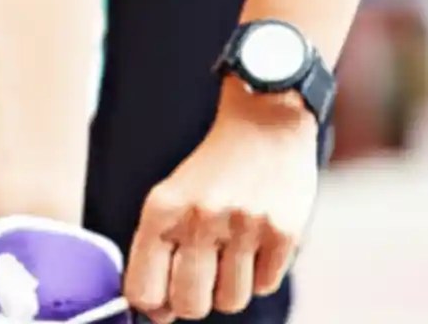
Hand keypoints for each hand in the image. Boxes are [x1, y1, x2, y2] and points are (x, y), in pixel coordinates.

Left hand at [124, 85, 318, 321]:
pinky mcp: (283, 232)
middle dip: (194, 302)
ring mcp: (244, 226)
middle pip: (189, 306)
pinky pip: (264, 285)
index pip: (144, 291)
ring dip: (230, 287)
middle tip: (203, 277)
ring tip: (232, 255)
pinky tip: (257, 241)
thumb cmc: (212, 171)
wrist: (264, 123)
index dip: (154, 306)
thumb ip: (158, 253)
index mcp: (162, 210)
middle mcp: (200, 218)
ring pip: (230, 302)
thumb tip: (158, 315)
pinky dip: (260, 273)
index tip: (164, 299)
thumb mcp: (171, 198)